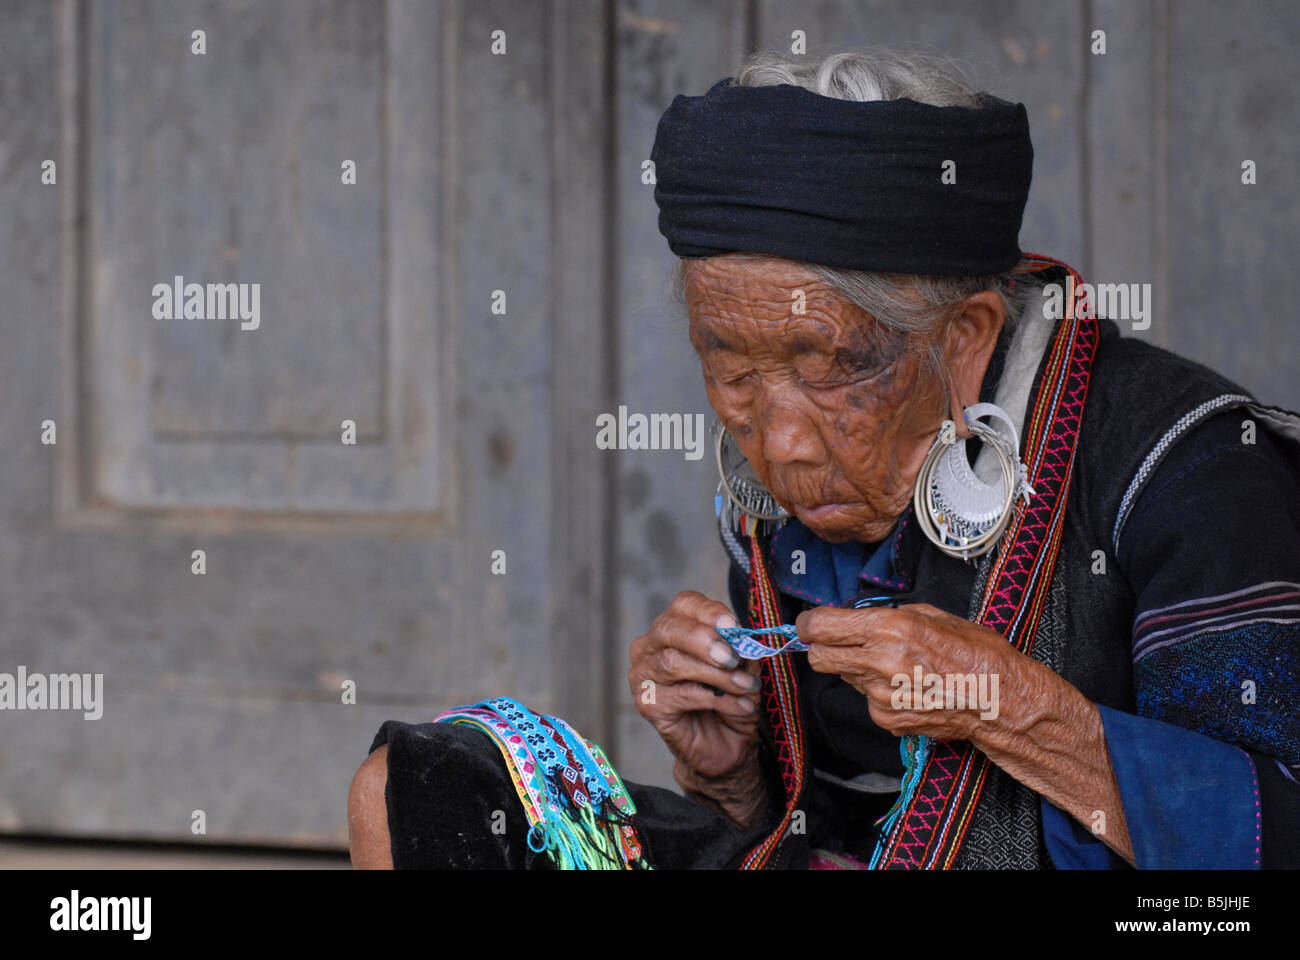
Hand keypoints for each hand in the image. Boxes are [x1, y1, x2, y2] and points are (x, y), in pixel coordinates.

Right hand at [628, 591, 766, 825]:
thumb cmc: (729, 697)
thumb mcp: (742, 667)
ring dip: (717, 676)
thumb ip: (738, 649)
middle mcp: (650, 646)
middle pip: (668, 629)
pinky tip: (738, 706)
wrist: (725, 744)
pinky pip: (680, 695)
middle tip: (733, 659)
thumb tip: (739, 638)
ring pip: (673, 662)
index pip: (684, 604)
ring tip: (746, 687)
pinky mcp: (646, 704)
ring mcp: (643, 675)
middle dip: (705, 641)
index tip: (733, 626)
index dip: (708, 611)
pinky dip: (716, 700)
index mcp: (674, 627)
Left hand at [794, 603, 1020, 741]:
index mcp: (890, 628)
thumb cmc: (974, 653)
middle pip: (818, 656)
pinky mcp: (886, 719)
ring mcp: (880, 695)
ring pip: (844, 676)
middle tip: (841, 641)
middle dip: (822, 647)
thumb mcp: (931, 614)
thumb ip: (888, 614)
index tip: (811, 623)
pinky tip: (907, 686)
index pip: (820, 626)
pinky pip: (866, 699)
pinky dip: (877, 691)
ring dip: (857, 667)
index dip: (809, 623)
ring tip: (894, 664)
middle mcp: (879, 661)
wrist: (999, 700)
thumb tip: (859, 617)